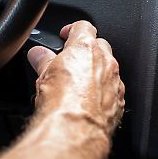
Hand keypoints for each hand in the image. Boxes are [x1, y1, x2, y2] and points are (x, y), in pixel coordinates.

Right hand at [26, 20, 124, 138]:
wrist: (76, 131)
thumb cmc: (61, 103)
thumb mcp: (43, 75)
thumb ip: (42, 60)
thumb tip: (37, 54)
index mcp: (85, 48)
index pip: (83, 27)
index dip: (72, 30)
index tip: (64, 37)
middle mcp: (105, 62)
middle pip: (99, 46)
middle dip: (85, 51)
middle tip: (69, 62)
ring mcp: (115, 82)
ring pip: (108, 69)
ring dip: (95, 72)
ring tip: (77, 85)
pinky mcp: (119, 102)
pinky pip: (113, 90)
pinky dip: (102, 92)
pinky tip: (87, 102)